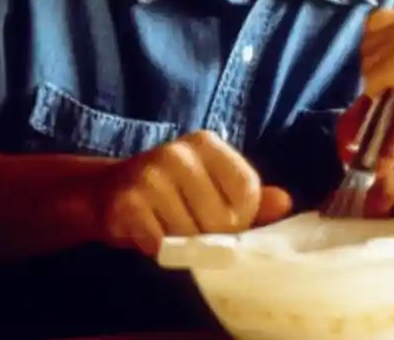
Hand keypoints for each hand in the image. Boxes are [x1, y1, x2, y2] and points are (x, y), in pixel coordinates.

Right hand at [98, 130, 291, 255]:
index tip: (226, 222)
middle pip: (221, 218)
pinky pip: (161, 243)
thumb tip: (285, 202)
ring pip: (191, 235)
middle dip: (212, 237)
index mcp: (206, 143)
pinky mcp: (128, 202)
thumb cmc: (173, 194)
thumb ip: (251, 197)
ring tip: (170, 229)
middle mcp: (178, 152)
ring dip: (184, 245)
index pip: (247, 190)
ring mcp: (150, 175)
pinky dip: (159, 248)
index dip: (242, 217)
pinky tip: (151, 232)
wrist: (108, 193)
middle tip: (193, 229)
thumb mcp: (214, 188)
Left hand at [361, 9, 393, 117]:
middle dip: (373, 63)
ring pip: (366, 63)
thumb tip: (367, 49)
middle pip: (366, 44)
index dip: (374, 42)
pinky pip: (371, 79)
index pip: (373, 21)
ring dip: (374, 79)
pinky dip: (376, 90)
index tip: (384, 59)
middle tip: (391, 78)